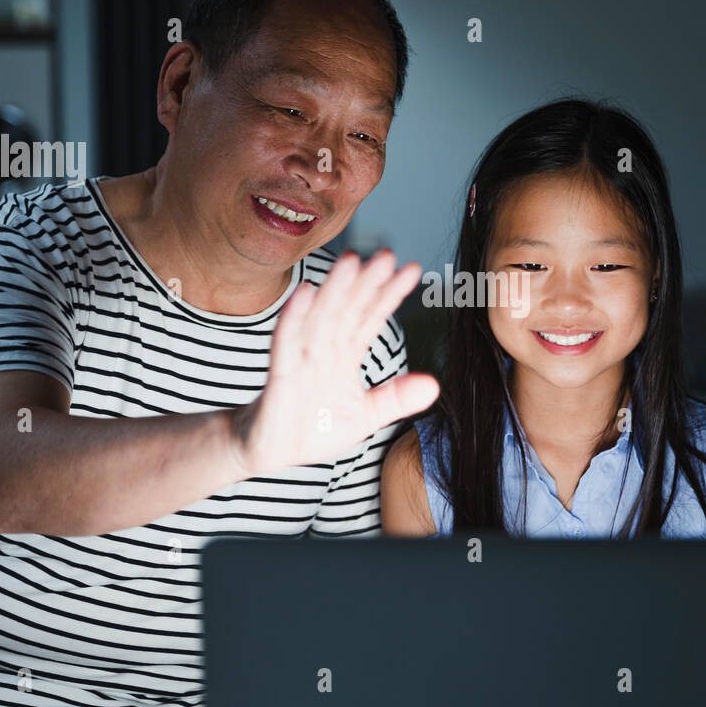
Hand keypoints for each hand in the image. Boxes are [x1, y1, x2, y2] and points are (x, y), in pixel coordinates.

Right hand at [229, 250, 439, 475]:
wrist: (270, 451)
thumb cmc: (313, 428)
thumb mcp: (365, 416)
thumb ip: (396, 398)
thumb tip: (435, 384)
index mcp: (345, 354)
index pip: (370, 317)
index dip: (389, 294)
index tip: (412, 270)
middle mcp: (324, 349)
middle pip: (348, 308)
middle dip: (366, 281)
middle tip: (386, 255)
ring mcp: (301, 358)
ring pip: (321, 317)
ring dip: (335, 289)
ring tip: (352, 260)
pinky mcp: (280, 374)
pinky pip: (286, 341)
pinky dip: (295, 317)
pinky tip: (306, 292)